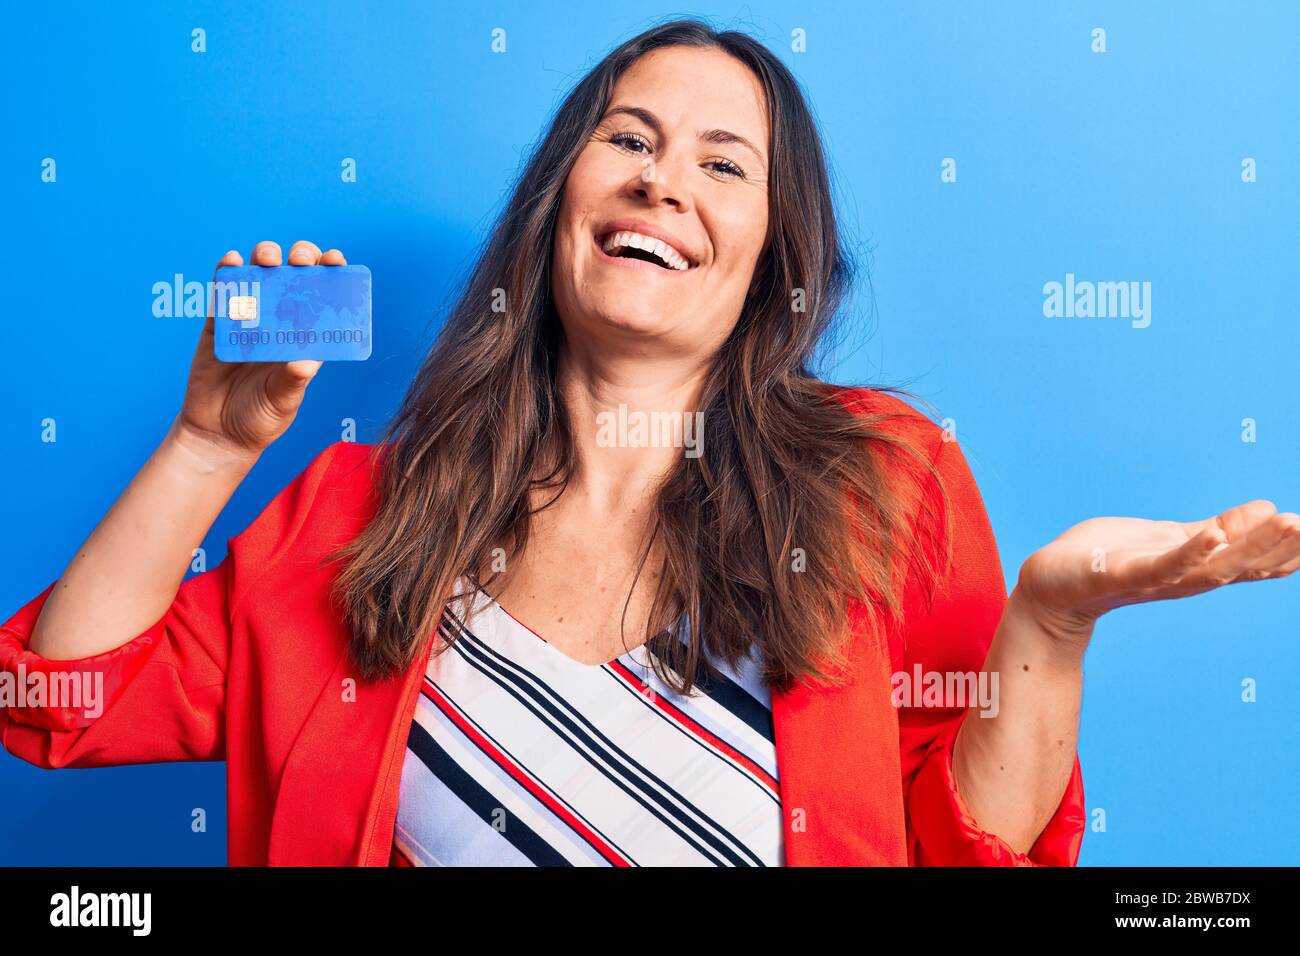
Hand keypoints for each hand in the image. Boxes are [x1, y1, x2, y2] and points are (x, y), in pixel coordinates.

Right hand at [173, 240, 346, 465]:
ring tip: (268, 258)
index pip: (324, 298)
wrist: (217, 434)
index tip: (337, 260)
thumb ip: (293, 380)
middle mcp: (280, 322)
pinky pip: (223, 292)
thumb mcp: (283, 401)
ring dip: (265, 257)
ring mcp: (248, 318)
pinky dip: (227, 272)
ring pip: (259, 276)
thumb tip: (305, 361)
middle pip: (293, 277)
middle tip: (302, 259)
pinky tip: (233, 261)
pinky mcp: (218, 323)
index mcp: (305, 337)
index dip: (331, 274)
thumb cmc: (260, 419)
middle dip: (300, 258)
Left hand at [1015, 499, 1299, 643]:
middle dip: (1278, 546)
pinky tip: (1215, 534)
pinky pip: (1161, 566)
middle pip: (1241, 566)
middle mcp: (1182, 579)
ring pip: (1211, 567)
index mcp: (1195, 567)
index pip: (1252, 561)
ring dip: (1248, 545)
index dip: (1285, 552)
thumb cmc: (1108, 559)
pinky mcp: (1121, 574)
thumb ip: (1215, 531)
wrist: (1052, 585)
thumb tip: (1266, 511)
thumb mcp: (1170, 540)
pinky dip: (1191, 552)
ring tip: (1284, 520)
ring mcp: (1154, 579)